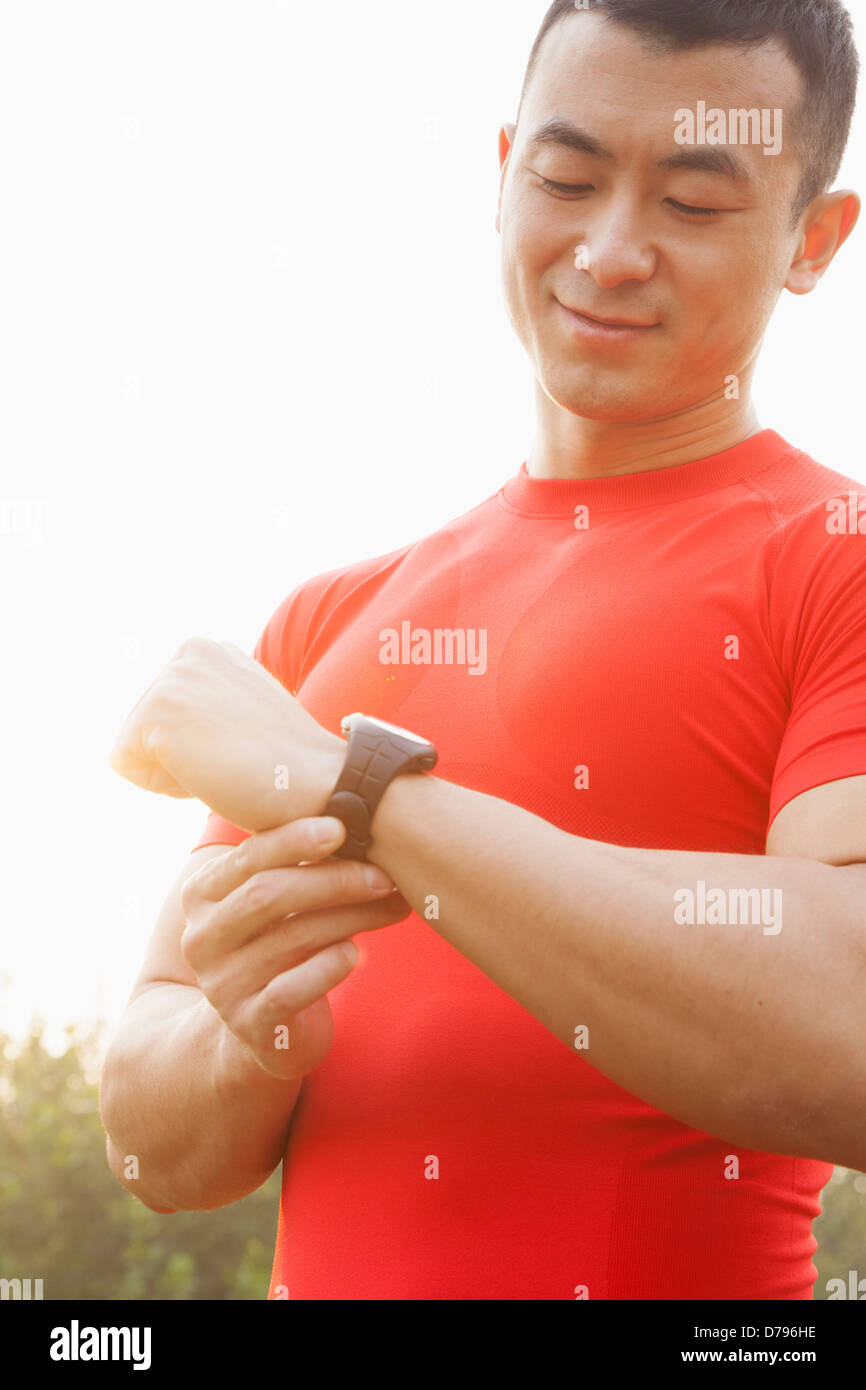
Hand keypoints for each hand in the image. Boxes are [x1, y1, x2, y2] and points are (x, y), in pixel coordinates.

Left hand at [108, 638, 344, 830]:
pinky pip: (128, 765)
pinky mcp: (158, 712)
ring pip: (135, 746)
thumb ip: (211, 703)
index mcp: (210, 649)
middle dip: (180, 756)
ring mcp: (173, 678)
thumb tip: (186, 723)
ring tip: (226, 765)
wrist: (320, 782)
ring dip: (174, 771)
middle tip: (235, 759)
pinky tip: (210, 774)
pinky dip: (164, 785)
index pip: (164, 712)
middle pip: (143, 726)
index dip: (197, 745)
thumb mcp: (246, 711)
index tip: (241, 747)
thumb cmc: (290, 764)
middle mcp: (190, 651)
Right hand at [180, 816, 410, 1080]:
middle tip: (384, 875)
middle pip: (268, 895)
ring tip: (393, 907)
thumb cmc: (278, 943)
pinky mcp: (249, 1024)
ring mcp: (221, 984)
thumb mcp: (274, 903)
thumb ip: (296, 865)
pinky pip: (290, 990)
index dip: (294, 840)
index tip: (341, 827)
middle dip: (333, 880)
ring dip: (351, 918)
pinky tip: (357, 954)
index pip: (247, 858)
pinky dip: (327, 968)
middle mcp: (201, 938)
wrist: (260, 1028)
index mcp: (202, 895)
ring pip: (290, 939)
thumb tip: (361, 819)